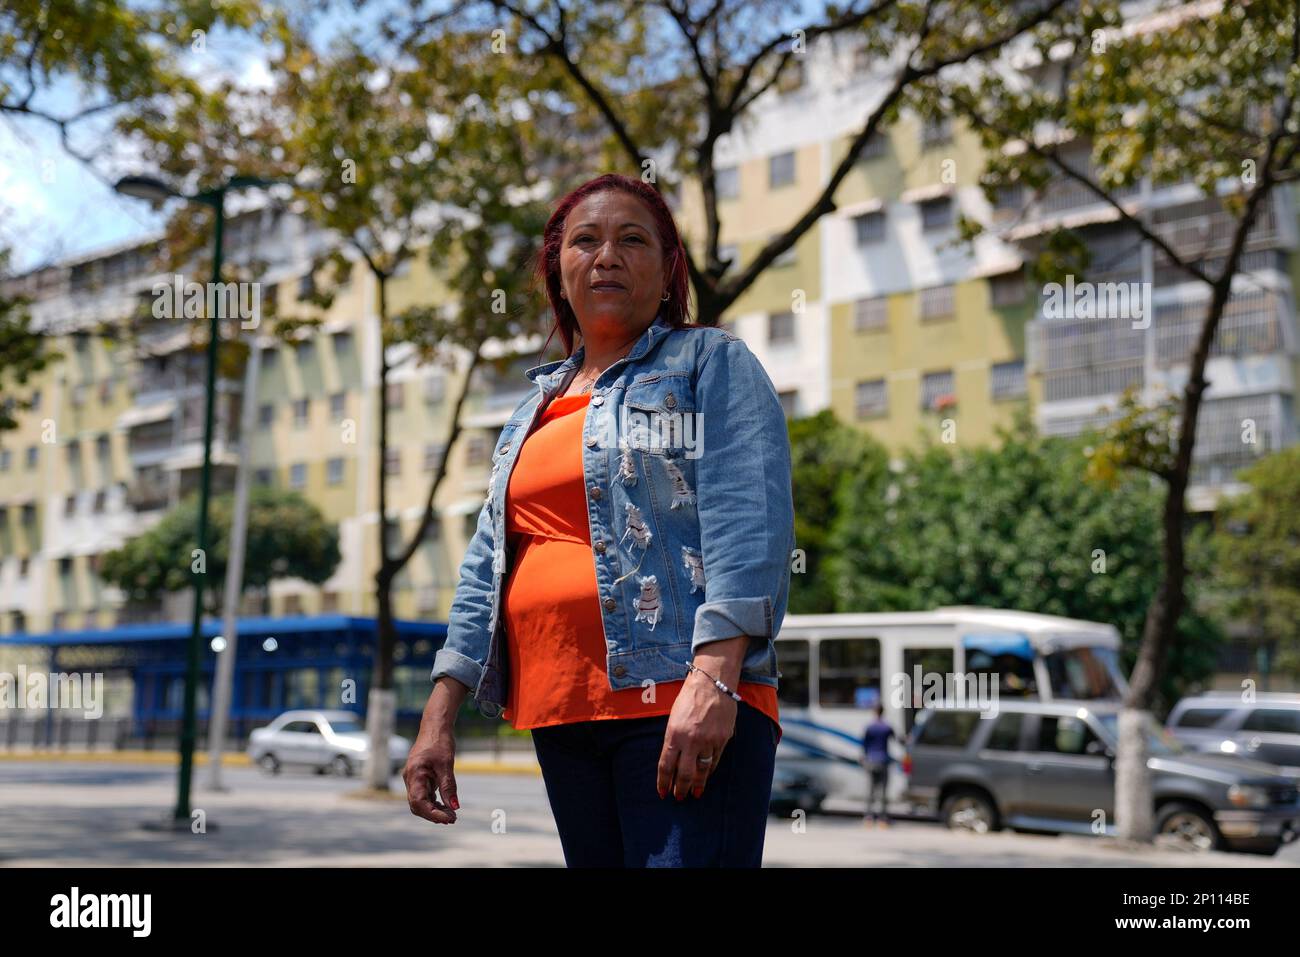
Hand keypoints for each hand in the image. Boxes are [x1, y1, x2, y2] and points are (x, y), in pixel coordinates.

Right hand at [403, 678, 463, 823]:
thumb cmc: (439, 741)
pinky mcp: (419, 777)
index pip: (419, 803)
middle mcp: (410, 778)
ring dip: (434, 810)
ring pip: (420, 801)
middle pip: (418, 805)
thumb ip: (449, 786)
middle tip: (452, 819)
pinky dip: (434, 802)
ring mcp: (414, 778)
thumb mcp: (446, 764)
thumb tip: (454, 807)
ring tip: (451, 814)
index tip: (449, 818)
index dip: (433, 814)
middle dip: (434, 814)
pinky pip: (424, 794)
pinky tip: (446, 805)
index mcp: (414, 774)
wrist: (435, 725)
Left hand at [656, 667, 736, 800]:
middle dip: (680, 789)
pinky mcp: (723, 739)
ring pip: (702, 770)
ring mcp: (709, 740)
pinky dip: (709, 770)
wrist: (712, 682)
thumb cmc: (689, 697)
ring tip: (694, 794)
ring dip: (697, 784)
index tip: (662, 793)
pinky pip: (715, 760)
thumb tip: (672, 761)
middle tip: (678, 798)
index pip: (666, 766)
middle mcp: (691, 740)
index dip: (663, 782)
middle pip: (684, 774)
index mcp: (674, 734)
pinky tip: (706, 776)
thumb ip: (673, 739)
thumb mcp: (673, 718)